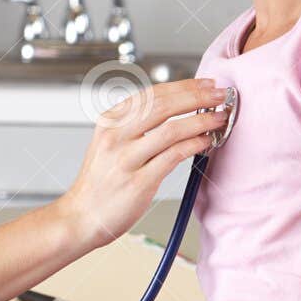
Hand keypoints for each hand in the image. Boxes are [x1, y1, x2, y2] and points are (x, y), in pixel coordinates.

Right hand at [61, 78, 231, 249]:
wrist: (81, 216)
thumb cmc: (100, 183)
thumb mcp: (110, 143)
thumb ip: (136, 125)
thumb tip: (177, 108)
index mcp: (110, 121)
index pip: (152, 94)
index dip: (184, 86)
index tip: (206, 84)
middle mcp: (115, 136)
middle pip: (163, 105)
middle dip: (197, 97)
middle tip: (220, 94)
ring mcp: (126, 159)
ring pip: (171, 130)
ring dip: (201, 120)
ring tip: (220, 117)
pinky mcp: (138, 182)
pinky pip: (173, 157)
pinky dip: (194, 145)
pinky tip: (206, 141)